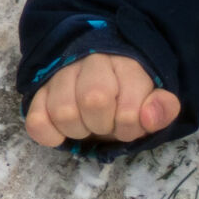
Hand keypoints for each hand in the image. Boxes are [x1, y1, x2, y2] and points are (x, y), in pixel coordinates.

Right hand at [25, 53, 179, 148]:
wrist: (94, 77)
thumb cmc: (124, 95)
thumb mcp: (151, 101)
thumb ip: (162, 109)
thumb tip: (148, 117)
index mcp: (125, 65)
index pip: (128, 109)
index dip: (129, 128)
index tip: (127, 124)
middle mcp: (91, 63)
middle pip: (93, 101)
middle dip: (102, 126)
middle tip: (105, 125)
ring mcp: (60, 75)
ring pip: (63, 112)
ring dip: (77, 131)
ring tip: (85, 126)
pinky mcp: (38, 92)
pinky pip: (36, 122)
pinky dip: (50, 135)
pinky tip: (61, 133)